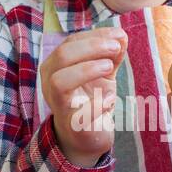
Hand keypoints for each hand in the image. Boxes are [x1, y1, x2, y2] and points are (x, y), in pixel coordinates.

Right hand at [41, 26, 127, 165]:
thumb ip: (111, 54)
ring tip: (109, 67)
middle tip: (116, 48)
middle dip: (92, 47)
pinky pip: (80, 114)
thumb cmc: (92, 98)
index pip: (71, 42)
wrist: (86, 136)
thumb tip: (121, 36)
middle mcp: (50, 83)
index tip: (119, 35)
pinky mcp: (72, 126)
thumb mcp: (103, 72)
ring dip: (87, 70)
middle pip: (62, 56)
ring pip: (59, 82)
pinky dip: (97, 104)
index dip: (95, 35)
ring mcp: (59, 105)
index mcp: (56, 66)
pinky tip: (110, 100)